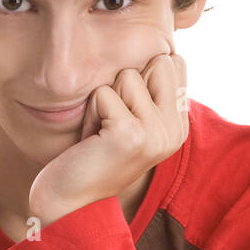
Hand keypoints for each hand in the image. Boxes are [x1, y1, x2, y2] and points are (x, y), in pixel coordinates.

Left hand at [27, 52, 188, 227]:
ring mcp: (155, 134)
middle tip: (112, 121)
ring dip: (104, 101)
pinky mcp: (130, 135)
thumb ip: (150, 91)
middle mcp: (175, 131)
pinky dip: (90, 113)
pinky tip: (92, 140)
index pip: (175, 62)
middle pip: (157, 61)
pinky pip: (103, 93)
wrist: (71, 201)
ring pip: (127, 75)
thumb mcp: (131, 119)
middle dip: (124, 85)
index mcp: (179, 125)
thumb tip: (162, 49)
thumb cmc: (94, 154)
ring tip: (101, 132)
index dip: (142, 77)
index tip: (127, 112)